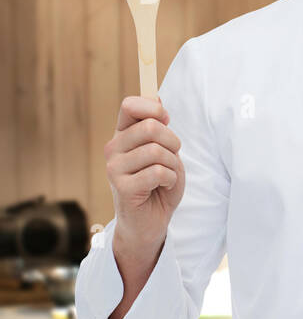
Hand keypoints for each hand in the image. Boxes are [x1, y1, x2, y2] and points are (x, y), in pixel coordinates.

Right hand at [104, 95, 184, 255]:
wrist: (150, 222)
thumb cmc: (159, 185)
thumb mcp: (164, 151)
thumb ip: (158, 127)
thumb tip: (155, 96)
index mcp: (123, 136)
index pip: (130, 105)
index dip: (154, 108)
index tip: (166, 120)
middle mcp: (113, 148)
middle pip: (150, 127)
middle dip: (173, 142)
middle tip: (173, 158)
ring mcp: (114, 168)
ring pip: (156, 151)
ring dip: (173, 165)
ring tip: (168, 176)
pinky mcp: (122, 187)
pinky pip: (158, 172)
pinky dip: (170, 179)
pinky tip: (164, 187)